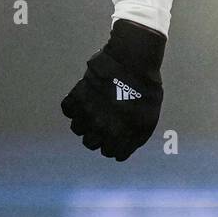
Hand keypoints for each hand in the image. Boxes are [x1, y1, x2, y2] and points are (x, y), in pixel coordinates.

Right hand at [61, 20, 165, 160]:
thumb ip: (137, 138)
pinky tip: (86, 99)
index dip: (117, 145)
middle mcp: (100, 128)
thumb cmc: (145, 90)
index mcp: (121, 135)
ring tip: (97, 109)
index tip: (119, 136)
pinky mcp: (76, 98)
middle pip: (90, 144)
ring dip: (86, 122)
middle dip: (99, 136)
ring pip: (77, 129)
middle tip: (107, 122)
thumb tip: (123, 151)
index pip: (112, 153)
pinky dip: (74, 106)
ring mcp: (87, 113)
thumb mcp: (150, 118)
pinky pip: (68, 110)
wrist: (132, 63)